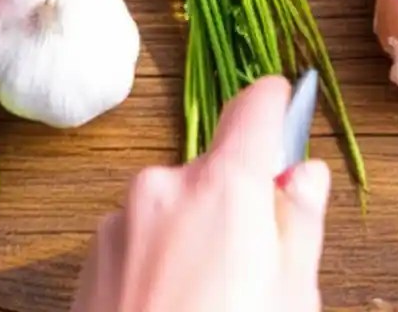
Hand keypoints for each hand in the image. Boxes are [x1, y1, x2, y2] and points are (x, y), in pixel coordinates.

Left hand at [71, 76, 331, 311]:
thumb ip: (301, 223)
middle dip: (240, 203)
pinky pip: (141, 237)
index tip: (288, 111)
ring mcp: (121, 220)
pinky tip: (171, 310)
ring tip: (210, 303)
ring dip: (196, 236)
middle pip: (217, 169)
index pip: (256, 106)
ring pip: (177, 207)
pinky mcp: (92, 255)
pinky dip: (160, 261)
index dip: (279, 106)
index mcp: (224, 185)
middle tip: (259, 267)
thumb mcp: (292, 295)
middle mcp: (166, 186)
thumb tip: (305, 175)